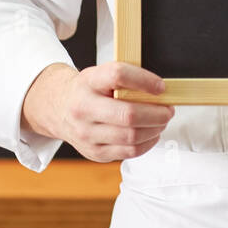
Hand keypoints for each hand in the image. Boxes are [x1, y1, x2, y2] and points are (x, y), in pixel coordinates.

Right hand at [22, 61, 174, 162]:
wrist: (59, 109)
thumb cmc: (89, 90)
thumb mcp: (100, 74)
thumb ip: (126, 80)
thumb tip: (160, 93)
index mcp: (88, 82)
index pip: (118, 76)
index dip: (144, 80)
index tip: (161, 87)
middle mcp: (83, 108)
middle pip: (128, 114)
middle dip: (157, 113)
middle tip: (168, 110)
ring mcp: (86, 134)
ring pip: (131, 137)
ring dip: (155, 129)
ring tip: (161, 121)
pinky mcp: (94, 153)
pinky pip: (129, 152)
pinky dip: (147, 143)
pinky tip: (151, 134)